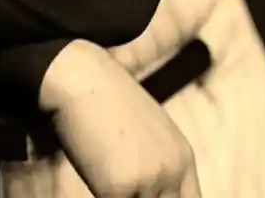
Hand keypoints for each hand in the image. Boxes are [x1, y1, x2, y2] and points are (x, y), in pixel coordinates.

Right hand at [39, 40, 200, 197]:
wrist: (82, 79)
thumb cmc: (108, 98)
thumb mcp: (151, 128)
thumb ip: (159, 160)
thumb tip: (151, 189)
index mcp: (183, 157)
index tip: (148, 195)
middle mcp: (171, 171)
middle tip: (127, 188)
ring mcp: (147, 180)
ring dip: (122, 196)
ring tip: (106, 180)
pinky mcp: (117, 188)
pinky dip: (99, 195)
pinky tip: (92, 179)